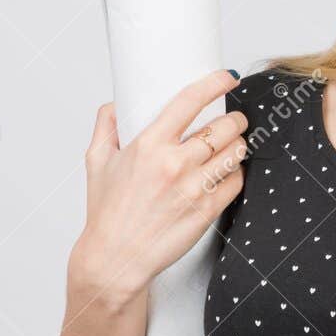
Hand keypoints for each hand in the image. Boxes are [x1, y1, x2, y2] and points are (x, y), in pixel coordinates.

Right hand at [73, 68, 246, 305]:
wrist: (117, 258)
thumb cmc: (106, 212)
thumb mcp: (96, 162)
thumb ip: (106, 126)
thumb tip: (115, 103)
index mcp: (148, 145)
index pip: (190, 101)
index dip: (215, 83)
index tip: (227, 77)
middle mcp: (174, 164)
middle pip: (224, 127)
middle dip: (235, 119)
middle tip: (235, 120)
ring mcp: (194, 188)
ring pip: (235, 152)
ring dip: (239, 144)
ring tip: (234, 144)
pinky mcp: (207, 211)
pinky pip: (236, 181)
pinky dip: (237, 173)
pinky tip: (229, 172)